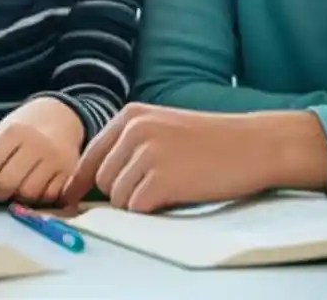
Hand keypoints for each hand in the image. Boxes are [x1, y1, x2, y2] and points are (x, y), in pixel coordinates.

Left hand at [0, 97, 83, 207]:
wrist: (63, 117)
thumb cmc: (24, 128)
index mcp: (13, 132)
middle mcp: (36, 145)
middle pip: (6, 185)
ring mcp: (55, 160)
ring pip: (27, 195)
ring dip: (16, 198)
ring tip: (16, 186)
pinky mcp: (70, 174)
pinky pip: (48, 199)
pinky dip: (36, 200)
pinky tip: (34, 187)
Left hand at [60, 103, 326, 213]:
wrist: (255, 145)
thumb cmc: (213, 141)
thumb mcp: (164, 127)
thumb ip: (131, 145)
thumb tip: (96, 179)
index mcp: (130, 116)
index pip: (90, 155)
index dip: (80, 181)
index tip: (71, 198)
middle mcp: (133, 130)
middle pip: (102, 180)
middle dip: (121, 192)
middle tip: (154, 190)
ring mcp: (146, 153)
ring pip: (118, 197)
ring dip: (139, 203)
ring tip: (172, 188)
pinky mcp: (160, 179)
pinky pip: (136, 209)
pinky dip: (152, 211)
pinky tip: (177, 196)